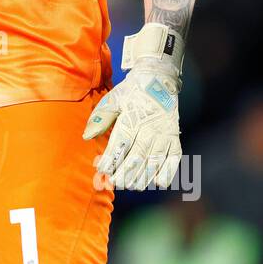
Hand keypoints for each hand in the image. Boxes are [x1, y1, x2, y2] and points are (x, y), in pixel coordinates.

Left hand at [83, 23, 183, 189]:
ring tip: (131, 185)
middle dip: (125, 172)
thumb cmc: (132, 91)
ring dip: (142, 176)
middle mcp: (150, 126)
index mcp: (133, 117)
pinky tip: (156, 181)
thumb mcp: (113, 98)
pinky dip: (166, 172)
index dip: (111, 159)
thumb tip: (87, 136)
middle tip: (115, 182)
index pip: (121, 143)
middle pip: (137, 155)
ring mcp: (165, 133)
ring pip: (154, 160)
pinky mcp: (175, 137)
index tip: (102, 170)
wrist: (159, 78)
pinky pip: (174, 159)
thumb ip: (100, 117)